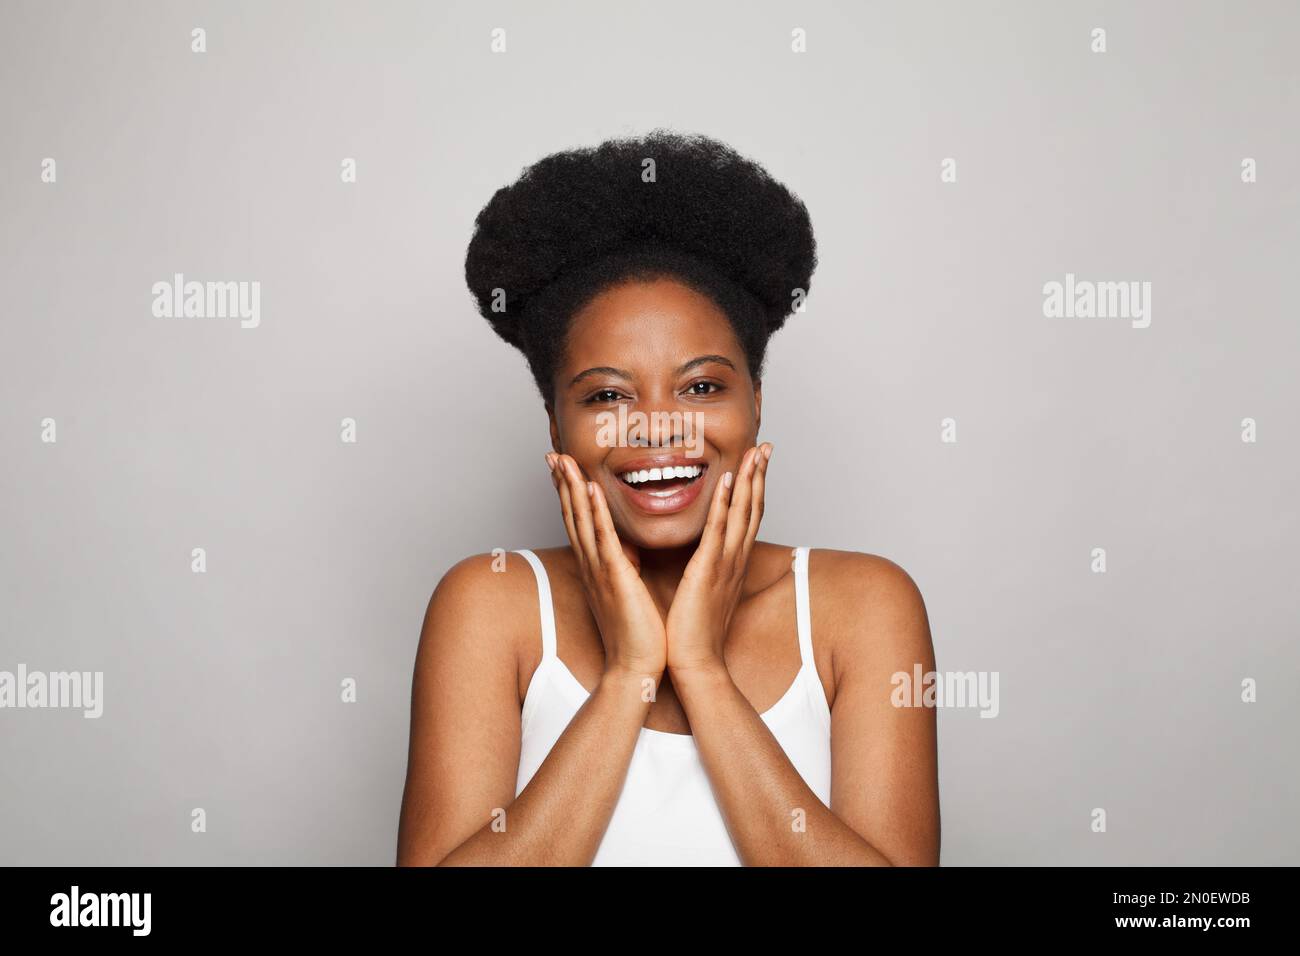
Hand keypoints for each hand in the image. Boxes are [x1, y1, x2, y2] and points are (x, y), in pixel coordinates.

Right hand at [546, 452, 666, 680]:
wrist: (636, 667)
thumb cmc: (637, 634)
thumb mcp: (628, 593)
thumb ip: (625, 569)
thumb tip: (630, 552)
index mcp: (597, 568)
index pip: (580, 523)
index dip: (569, 494)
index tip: (563, 468)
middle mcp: (592, 565)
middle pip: (572, 515)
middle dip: (562, 483)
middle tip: (552, 453)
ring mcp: (600, 569)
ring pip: (581, 520)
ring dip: (571, 487)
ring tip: (563, 459)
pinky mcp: (614, 576)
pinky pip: (602, 537)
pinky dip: (593, 511)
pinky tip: (588, 487)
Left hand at [665, 442, 771, 674]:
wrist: (694, 664)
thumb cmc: (692, 632)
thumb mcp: (702, 592)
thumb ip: (704, 569)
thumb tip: (699, 556)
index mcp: (731, 564)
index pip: (746, 518)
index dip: (754, 488)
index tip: (757, 462)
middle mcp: (734, 560)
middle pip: (753, 509)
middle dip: (760, 475)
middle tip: (766, 445)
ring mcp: (724, 564)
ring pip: (742, 513)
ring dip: (750, 480)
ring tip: (756, 451)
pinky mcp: (708, 570)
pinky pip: (718, 531)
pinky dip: (725, 503)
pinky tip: (729, 480)